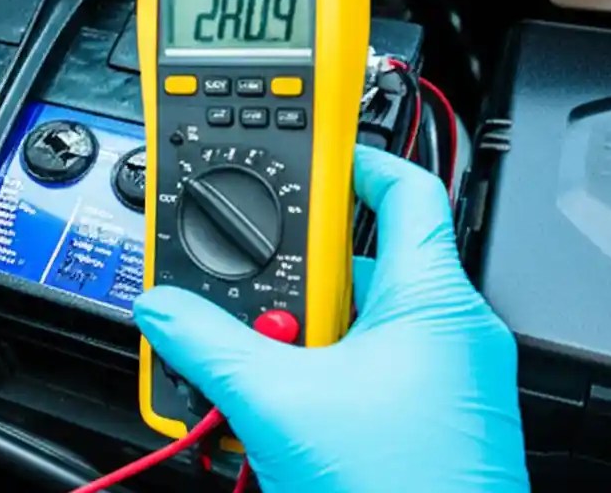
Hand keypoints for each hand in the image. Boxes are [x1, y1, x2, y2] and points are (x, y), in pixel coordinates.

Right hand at [134, 146, 528, 492]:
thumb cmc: (403, 492)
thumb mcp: (277, 403)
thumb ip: (207, 343)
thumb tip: (164, 309)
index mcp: (431, 300)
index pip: (403, 188)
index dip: (350, 158)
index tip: (304, 151)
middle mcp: (445, 334)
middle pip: (353, 269)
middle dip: (290, 286)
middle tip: (249, 309)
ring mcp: (439, 384)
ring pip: (350, 330)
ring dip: (294, 343)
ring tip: (256, 377)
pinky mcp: (425, 425)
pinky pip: (361, 377)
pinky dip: (314, 381)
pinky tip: (275, 415)